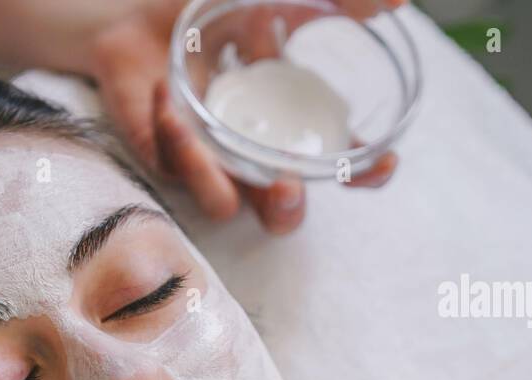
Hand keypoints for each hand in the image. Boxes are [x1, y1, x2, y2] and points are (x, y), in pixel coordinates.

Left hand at [89, 0, 403, 232]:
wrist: (133, 7)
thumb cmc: (210, 7)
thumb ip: (336, 1)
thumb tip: (398, 1)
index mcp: (288, 117)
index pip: (334, 158)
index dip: (364, 170)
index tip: (384, 160)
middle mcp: (252, 148)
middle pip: (281, 206)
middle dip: (288, 206)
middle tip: (287, 184)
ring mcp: (208, 157)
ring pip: (223, 205)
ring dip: (216, 186)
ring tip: (202, 139)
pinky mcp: (164, 155)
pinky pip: (171, 163)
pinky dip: (170, 129)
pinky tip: (165, 88)